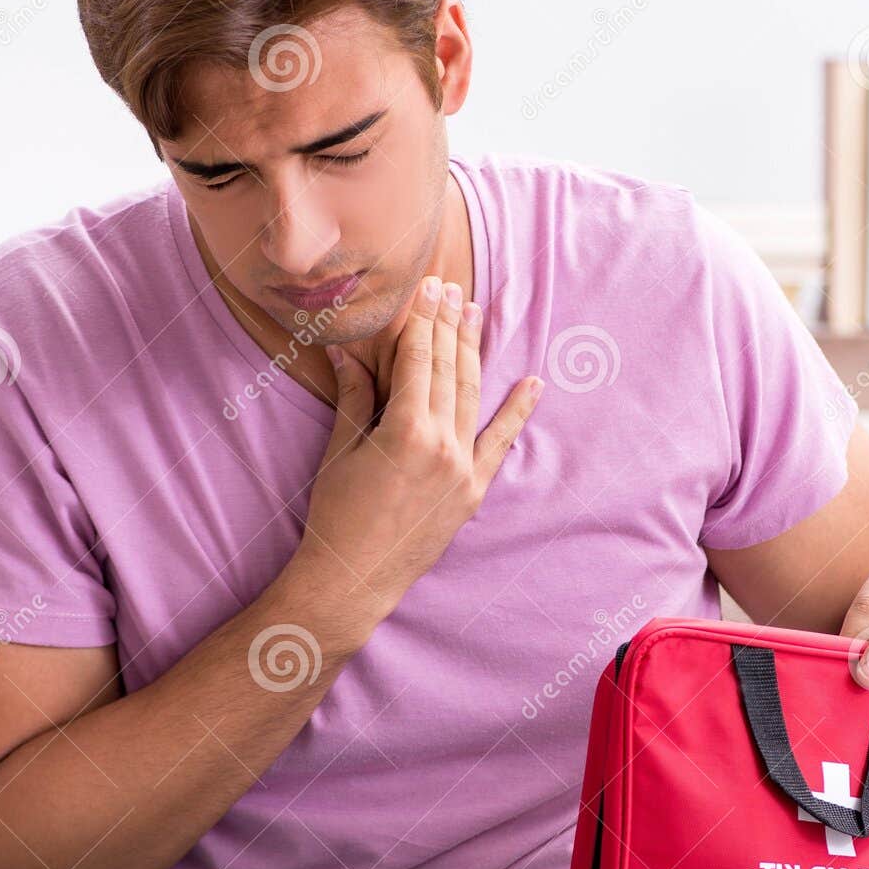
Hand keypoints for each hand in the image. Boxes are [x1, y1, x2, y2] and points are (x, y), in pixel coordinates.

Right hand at [295, 274, 542, 621]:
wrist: (353, 579)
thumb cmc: (335, 517)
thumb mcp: (340, 451)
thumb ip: (354, 398)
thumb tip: (345, 351)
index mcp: (407, 430)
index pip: (420, 360)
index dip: (423, 320)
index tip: (428, 288)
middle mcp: (443, 445)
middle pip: (450, 370)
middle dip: (449, 326)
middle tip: (451, 290)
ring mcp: (463, 469)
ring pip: (473, 396)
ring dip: (475, 352)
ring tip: (476, 315)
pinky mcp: (472, 492)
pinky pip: (500, 445)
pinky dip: (517, 413)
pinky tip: (533, 385)